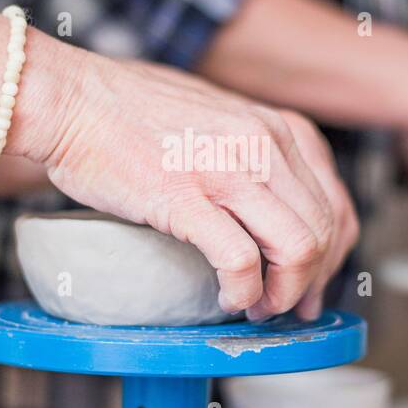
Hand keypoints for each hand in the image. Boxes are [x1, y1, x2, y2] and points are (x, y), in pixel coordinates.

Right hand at [34, 49, 358, 319]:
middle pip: (322, 233)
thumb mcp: (217, 117)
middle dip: (309, 283)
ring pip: (296, 249)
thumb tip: (270, 206)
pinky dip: (241, 292)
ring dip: (281, 293)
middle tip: (283, 308)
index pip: (336, 204)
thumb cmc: (130, 111)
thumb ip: (253, 152)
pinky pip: (239, 261)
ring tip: (254, 307)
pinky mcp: (185, 197)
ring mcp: (227, 169)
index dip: (332, 257)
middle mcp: (264, 144)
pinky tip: (226, 298)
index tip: (310, 284)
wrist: (70, 98)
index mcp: (276, 127)